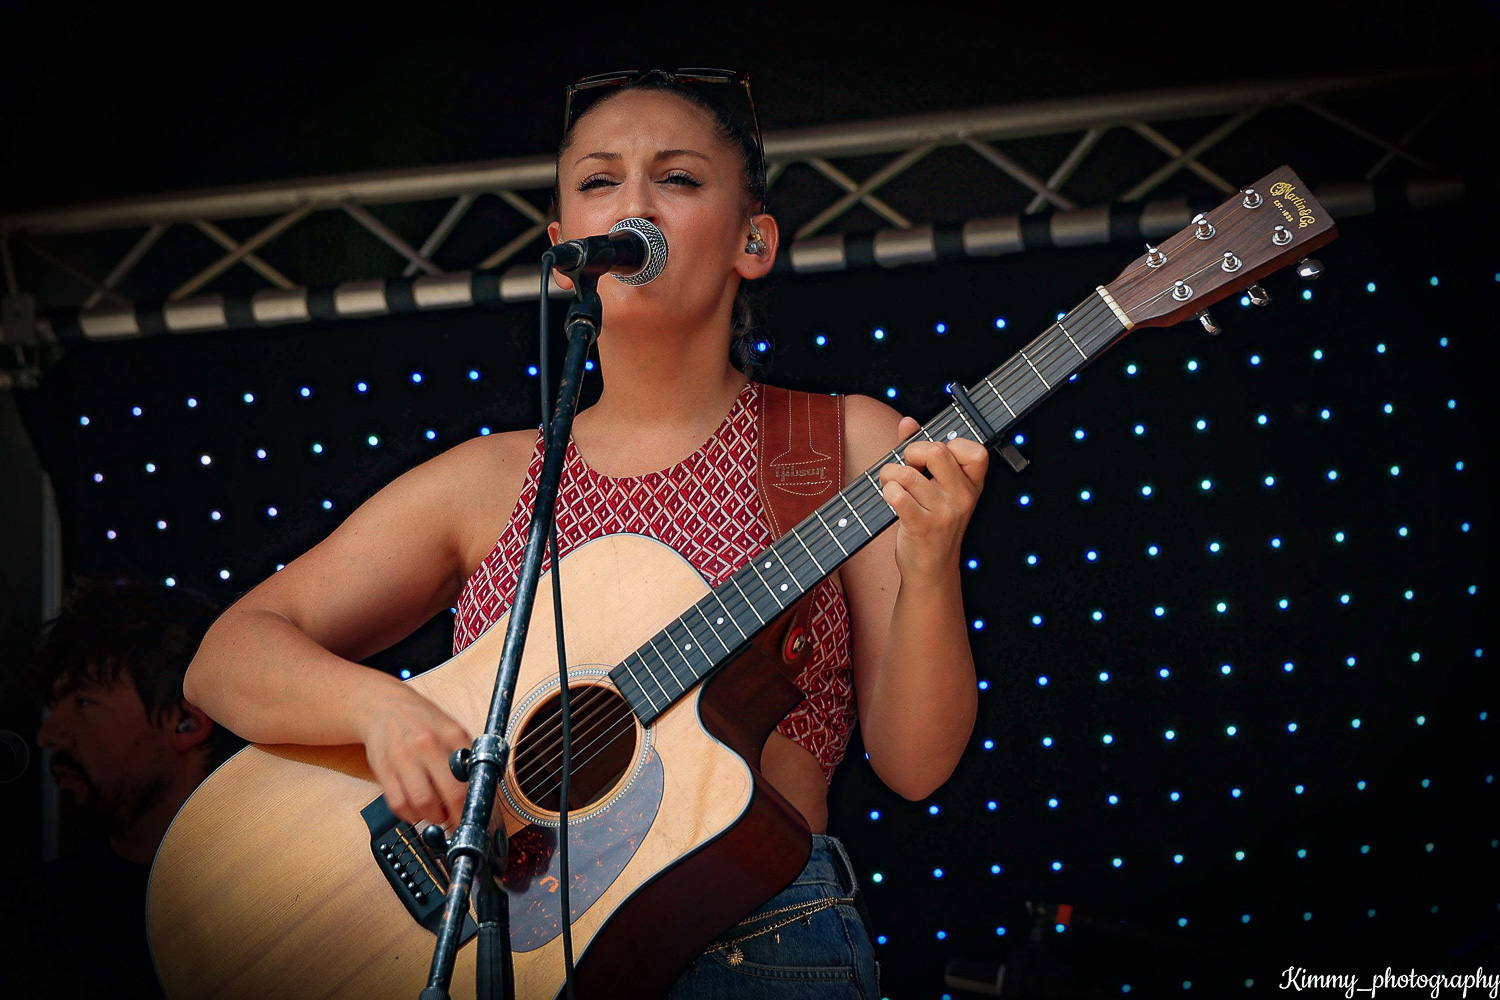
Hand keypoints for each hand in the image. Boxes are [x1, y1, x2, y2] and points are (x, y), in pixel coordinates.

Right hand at [358, 684, 473, 828]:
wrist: (383, 707)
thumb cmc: (421, 720)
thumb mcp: (451, 728)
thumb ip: (466, 754)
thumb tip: (480, 784)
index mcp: (451, 734)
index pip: (472, 774)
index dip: (476, 799)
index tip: (475, 811)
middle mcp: (427, 746)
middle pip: (450, 793)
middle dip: (456, 814)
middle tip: (457, 819)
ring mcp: (403, 759)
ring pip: (422, 803)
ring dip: (433, 817)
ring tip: (436, 814)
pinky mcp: (383, 770)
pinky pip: (398, 804)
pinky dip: (409, 814)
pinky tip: (416, 810)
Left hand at [878, 415, 988, 581]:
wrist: (931, 569)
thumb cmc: (933, 523)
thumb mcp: (938, 489)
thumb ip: (922, 452)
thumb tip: (907, 423)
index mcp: (972, 485)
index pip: (975, 451)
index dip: (950, 445)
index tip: (934, 460)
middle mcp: (963, 498)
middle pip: (937, 451)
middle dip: (911, 452)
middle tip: (907, 467)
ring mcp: (944, 513)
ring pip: (907, 473)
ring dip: (890, 474)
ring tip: (892, 485)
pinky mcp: (922, 526)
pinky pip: (897, 494)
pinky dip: (887, 491)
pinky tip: (890, 498)